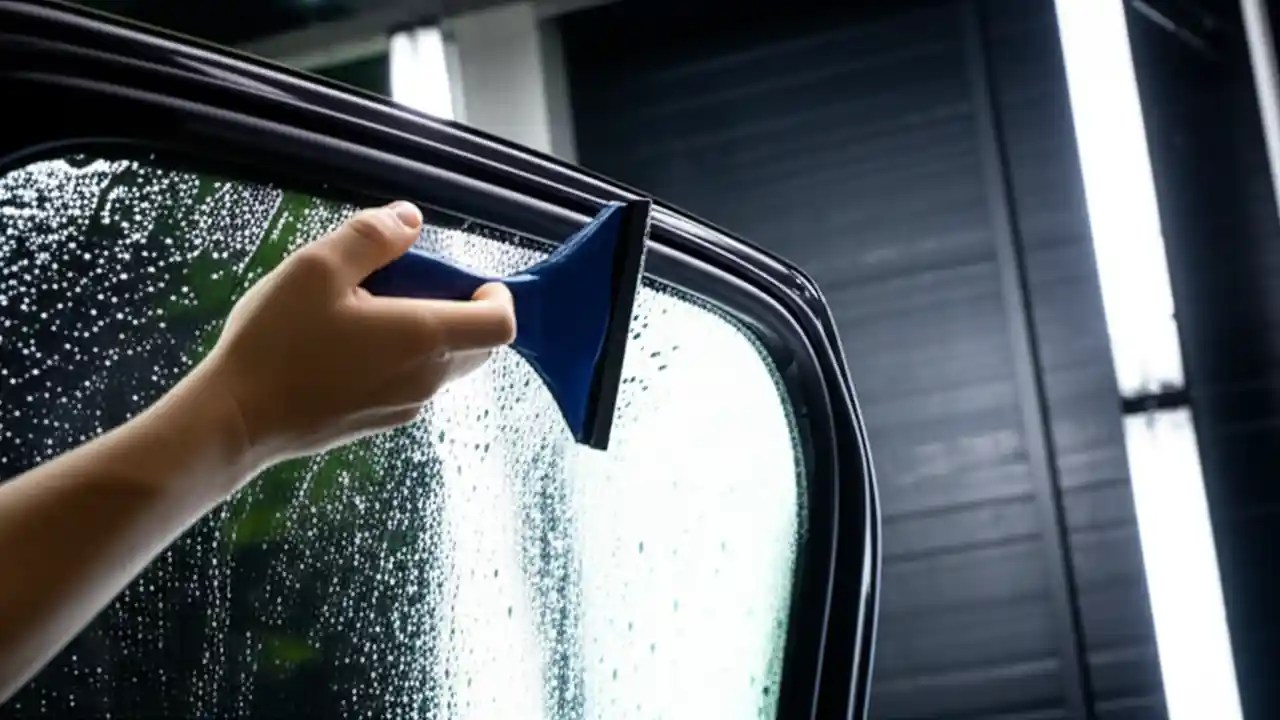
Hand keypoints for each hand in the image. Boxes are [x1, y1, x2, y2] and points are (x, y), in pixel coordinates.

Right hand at [196, 201, 514, 477]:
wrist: (236, 420)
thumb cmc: (277, 342)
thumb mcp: (317, 267)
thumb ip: (372, 237)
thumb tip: (411, 219)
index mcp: (425, 337)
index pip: (501, 324)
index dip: (498, 296)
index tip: (469, 278)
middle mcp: (428, 378)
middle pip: (480, 345)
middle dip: (462, 310)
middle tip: (410, 285)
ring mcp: (407, 406)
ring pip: (447, 365)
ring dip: (430, 333)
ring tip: (371, 310)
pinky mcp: (383, 422)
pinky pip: (415, 383)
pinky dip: (406, 358)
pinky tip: (352, 344)